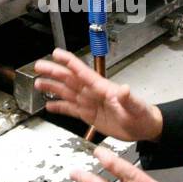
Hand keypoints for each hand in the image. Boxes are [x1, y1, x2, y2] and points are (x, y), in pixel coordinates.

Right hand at [34, 48, 163, 142]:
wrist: (145, 128)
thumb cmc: (142, 116)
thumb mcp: (137, 108)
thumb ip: (129, 99)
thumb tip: (125, 89)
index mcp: (103, 88)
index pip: (83, 73)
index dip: (70, 63)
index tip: (57, 53)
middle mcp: (93, 93)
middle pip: (70, 80)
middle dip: (54, 72)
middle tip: (39, 66)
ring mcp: (90, 104)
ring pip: (67, 93)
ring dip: (53, 88)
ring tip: (38, 83)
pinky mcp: (90, 115)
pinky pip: (71, 109)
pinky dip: (60, 107)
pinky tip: (49, 106)